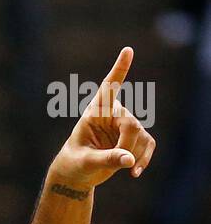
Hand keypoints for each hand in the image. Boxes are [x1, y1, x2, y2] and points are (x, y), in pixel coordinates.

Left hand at [51, 47, 155, 190]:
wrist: (78, 172)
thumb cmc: (75, 163)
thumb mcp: (86, 162)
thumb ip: (107, 159)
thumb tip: (130, 160)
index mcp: (95, 111)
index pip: (109, 88)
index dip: (119, 70)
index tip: (128, 51)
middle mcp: (113, 113)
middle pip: (131, 125)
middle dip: (127, 147)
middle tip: (119, 165)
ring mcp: (126, 123)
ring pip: (142, 136)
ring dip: (135, 156)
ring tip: (121, 169)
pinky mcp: (135, 137)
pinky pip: (149, 144)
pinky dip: (144, 159)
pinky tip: (135, 172)